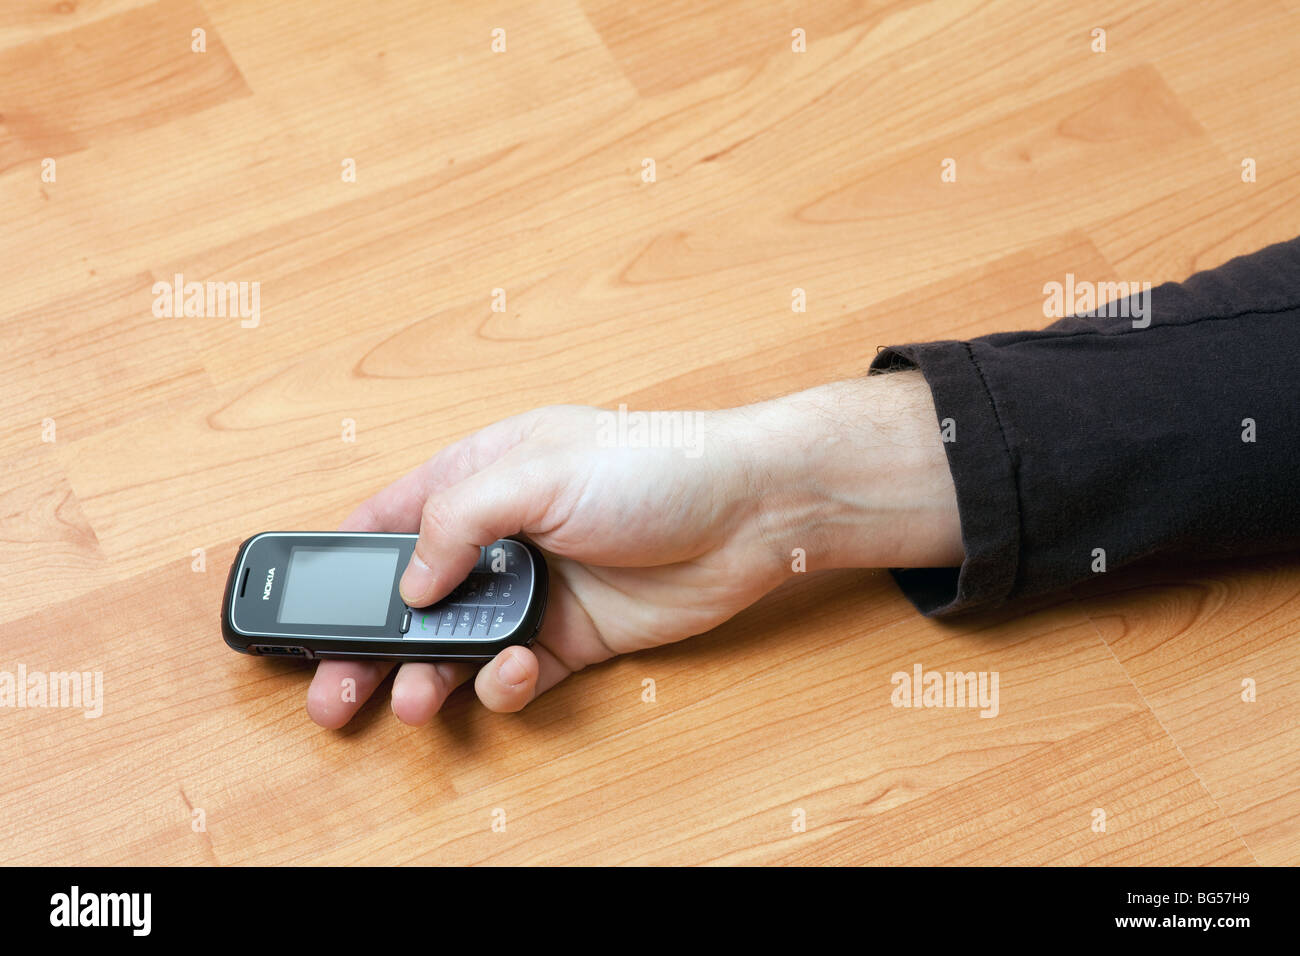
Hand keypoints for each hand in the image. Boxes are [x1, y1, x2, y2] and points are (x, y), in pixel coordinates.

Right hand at [305, 371, 961, 726]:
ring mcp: (538, 589)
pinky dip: (505, 685)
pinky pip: (518, 674)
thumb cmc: (654, 466)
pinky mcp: (575, 636)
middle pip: (415, 598)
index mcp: (481, 478)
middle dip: (371, 644)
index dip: (346, 562)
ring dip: (430, 676)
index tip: (302, 607)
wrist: (752, 512)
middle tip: (332, 690)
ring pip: (460, 647)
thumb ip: (458, 519)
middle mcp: (503, 536)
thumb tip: (411, 582)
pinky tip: (515, 674)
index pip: (392, 519)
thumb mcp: (538, 470)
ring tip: (415, 699)